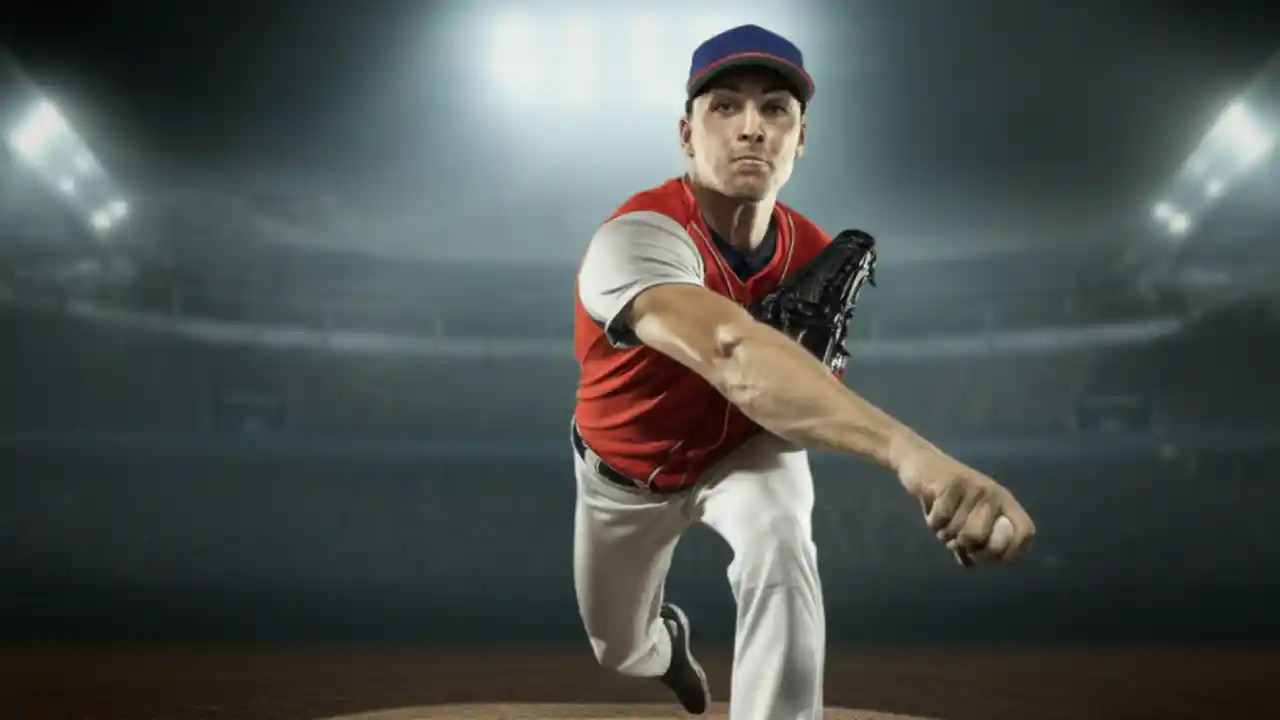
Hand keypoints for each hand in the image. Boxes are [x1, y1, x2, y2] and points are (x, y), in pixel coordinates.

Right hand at [897, 444, 1034, 566]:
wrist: (923, 463)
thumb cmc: (947, 496)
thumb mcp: (964, 518)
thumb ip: (970, 542)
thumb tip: (969, 565)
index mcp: (1005, 503)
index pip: (1024, 533)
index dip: (1009, 552)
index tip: (983, 555)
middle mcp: (994, 494)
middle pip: (980, 537)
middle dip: (961, 544)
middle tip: (952, 538)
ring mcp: (974, 487)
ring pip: (957, 530)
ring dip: (942, 532)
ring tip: (940, 520)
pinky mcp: (951, 483)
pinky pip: (940, 519)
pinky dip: (932, 521)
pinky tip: (931, 508)